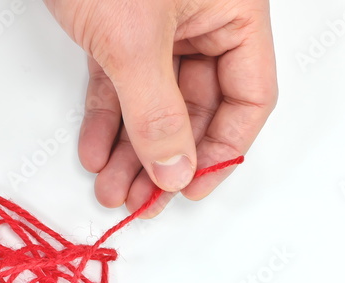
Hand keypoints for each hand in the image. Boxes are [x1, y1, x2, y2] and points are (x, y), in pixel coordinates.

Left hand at [44, 0, 276, 216]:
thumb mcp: (134, 41)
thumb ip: (158, 112)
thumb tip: (175, 169)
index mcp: (233, 11)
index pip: (250, 97)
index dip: (223, 149)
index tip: (190, 187)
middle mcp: (203, 18)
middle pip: (200, 107)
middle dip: (167, 158)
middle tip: (143, 202)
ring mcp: (161, 22)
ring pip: (157, 101)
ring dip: (134, 149)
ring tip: (111, 191)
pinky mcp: (119, 24)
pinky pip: (122, 83)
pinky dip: (108, 118)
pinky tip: (95, 152)